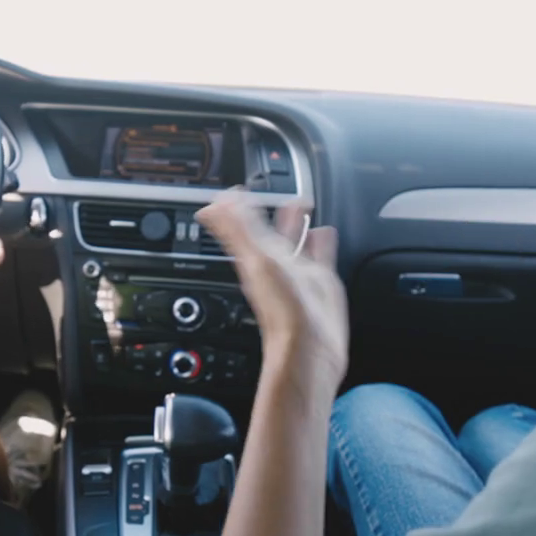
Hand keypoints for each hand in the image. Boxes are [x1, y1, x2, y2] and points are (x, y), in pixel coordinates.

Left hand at [197, 192, 347, 400]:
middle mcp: (275, 264)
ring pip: (294, 242)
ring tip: (300, 206)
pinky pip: (318, 256)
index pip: (243, 225)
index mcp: (256, 256)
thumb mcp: (256, 259)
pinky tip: (323, 234)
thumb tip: (212, 205)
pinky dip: (319, 242)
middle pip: (269, 231)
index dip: (240, 207)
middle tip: (273, 193)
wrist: (310, 346)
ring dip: (295, 224)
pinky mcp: (320, 283)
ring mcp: (298, 274)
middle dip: (271, 211)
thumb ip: (236, 230)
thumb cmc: (281, 308)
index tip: (239, 189)